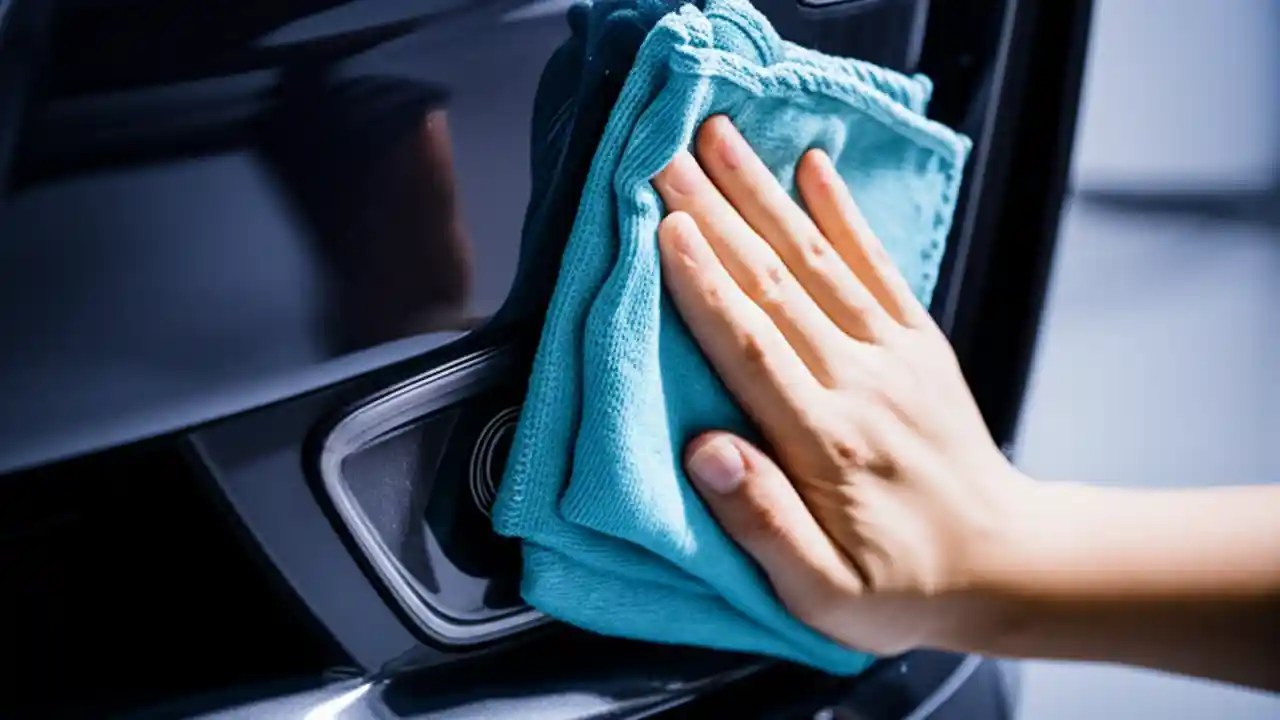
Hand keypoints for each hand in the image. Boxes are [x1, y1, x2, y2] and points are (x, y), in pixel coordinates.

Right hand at [652, 116, 1028, 654]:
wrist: (1004, 563)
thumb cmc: (900, 589)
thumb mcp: (824, 594)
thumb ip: (763, 525)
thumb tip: (704, 450)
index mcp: (826, 445)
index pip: (753, 348)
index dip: (705, 285)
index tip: (666, 225)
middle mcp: (860, 386)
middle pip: (774, 287)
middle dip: (715, 215)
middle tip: (665, 155)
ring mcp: (894, 357)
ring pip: (816, 262)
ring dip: (764, 194)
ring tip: (721, 138)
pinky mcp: (917, 344)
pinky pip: (876, 267)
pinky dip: (843, 214)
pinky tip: (814, 166)